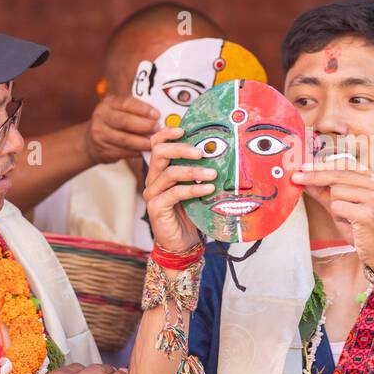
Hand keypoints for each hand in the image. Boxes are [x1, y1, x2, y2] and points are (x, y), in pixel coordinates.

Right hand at [83, 95, 160, 164]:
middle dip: (144, 125)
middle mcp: (101, 117)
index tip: (157, 114)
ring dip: (143, 142)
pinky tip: (147, 150)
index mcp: (109, 103)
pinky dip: (138, 152)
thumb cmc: (115, 122)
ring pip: (125, 140)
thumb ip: (137, 109)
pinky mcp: (104, 151)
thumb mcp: (121, 110)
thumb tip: (160, 113)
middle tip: (158, 129)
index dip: (143, 109)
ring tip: (156, 141)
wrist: (93, 141)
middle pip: (124, 121)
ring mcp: (100, 135)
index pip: (126, 103)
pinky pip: (124, 152)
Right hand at [143, 126, 211, 253]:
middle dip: (181, 148)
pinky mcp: (156, 208)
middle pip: (159, 153)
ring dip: (193, 171)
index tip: (184, 129)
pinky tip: (208, 189)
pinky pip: (174, 193)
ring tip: (212, 174)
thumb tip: (221, 152)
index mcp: (161, 171)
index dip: (166, 133)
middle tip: (201, 152)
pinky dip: (193, 189)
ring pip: (169, 173)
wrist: (183, 243)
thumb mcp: (197, 187)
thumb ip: (200, 171)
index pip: (156, 144)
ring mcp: (153, 194)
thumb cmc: (190, 214)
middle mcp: (153, 180)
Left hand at [292, 161, 373, 274]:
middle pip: (337, 175)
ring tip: (347, 218)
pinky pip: (338, 207)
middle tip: (295, 178)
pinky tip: (350, 224)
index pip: (345, 164)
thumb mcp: (342, 206)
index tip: (303, 167)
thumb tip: (304, 179)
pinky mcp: (368, 213)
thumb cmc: (362, 228)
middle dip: (314, 177)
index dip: (322, 165)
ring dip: (334, 207)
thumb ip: (325, 192)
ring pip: (336, 191)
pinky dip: (338, 217)